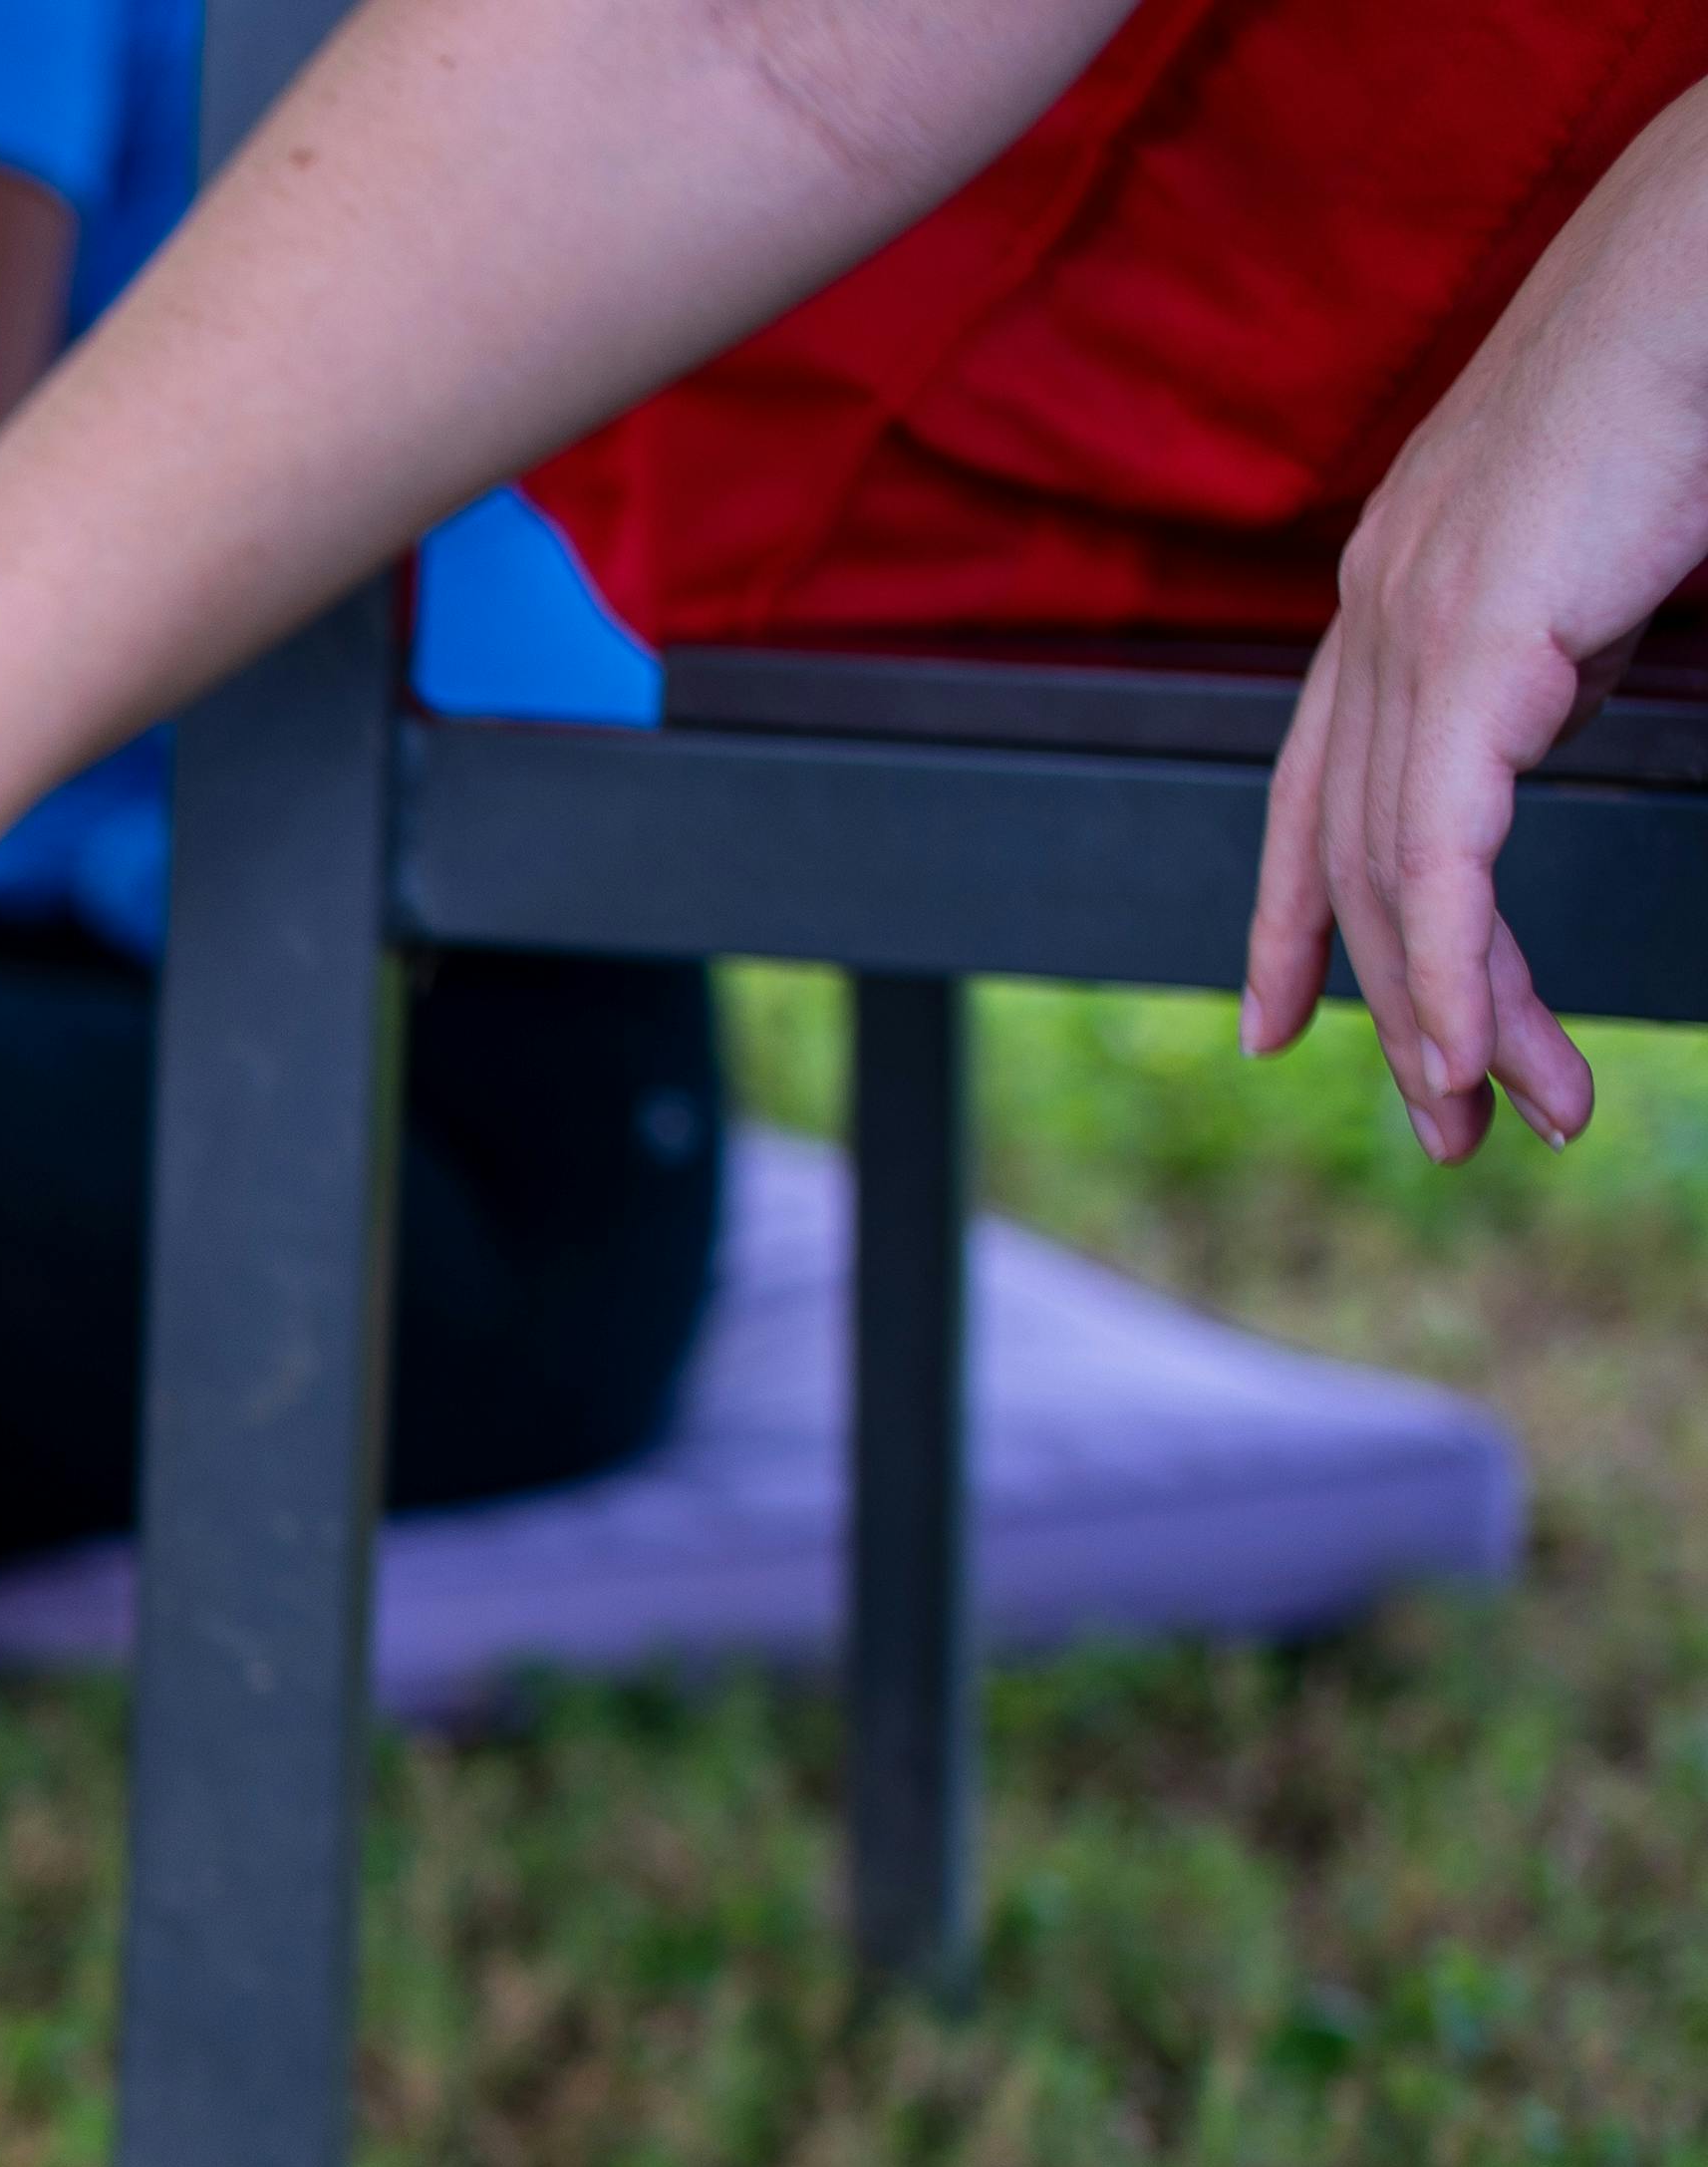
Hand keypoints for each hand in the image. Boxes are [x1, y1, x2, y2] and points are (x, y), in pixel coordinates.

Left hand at [1243, 80, 1707, 1161]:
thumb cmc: (1682, 389)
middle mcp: (1373, 614)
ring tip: (1497, 1112)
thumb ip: (1557, 644)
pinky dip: (1450, 962)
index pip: (1314, 792)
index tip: (1279, 1023)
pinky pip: (1433, 845)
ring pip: (1398, 875)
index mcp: (1396, 593)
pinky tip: (1468, 1045)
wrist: (1703, 267)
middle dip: (1403, 1005)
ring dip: (1457, 1011)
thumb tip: (1561, 702)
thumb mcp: (1600, 558)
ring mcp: (1405, 623)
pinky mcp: (1461, 638)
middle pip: (1360, 860)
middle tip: (1450, 1119)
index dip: (1292, 919)